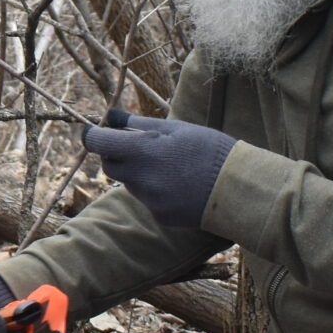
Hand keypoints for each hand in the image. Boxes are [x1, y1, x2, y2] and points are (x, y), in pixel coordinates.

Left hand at [81, 112, 236, 229]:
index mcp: (142, 150)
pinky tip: (178, 185)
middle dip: (116, 156)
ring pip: (129, 184)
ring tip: (169, 167)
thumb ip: (139, 124)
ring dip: (138, 173)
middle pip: (108, 167)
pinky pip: (147, 200)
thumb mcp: (177, 128)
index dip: (92, 136)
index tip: (93, 132)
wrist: (239, 188)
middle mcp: (140, 178)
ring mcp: (149, 200)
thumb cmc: (210, 149)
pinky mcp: (159, 216)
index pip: (98, 143)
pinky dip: (154, 191)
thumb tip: (111, 115)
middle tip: (136, 148)